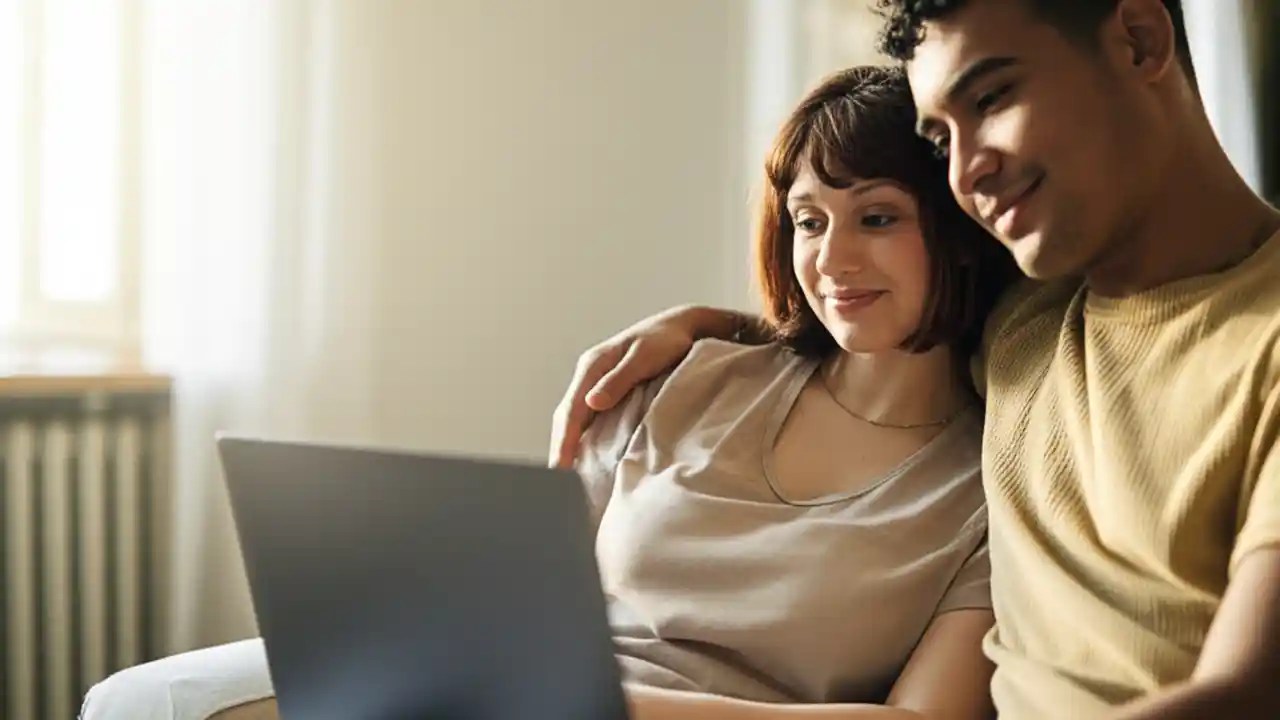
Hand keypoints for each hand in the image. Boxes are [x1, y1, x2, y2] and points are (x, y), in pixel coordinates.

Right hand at [548, 306, 706, 468]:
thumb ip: (619, 379)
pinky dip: (582, 440)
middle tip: (556, 483)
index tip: (561, 468)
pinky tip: (585, 459)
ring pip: (574, 420)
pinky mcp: (607, 393)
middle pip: (566, 418)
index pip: (571, 410)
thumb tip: (593, 403)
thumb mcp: (644, 357)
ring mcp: (596, 385)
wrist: (682, 327)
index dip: (564, 441)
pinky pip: (588, 420)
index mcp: (592, 366)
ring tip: (567, 479)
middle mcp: (589, 376)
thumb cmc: (666, 340)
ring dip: (568, 446)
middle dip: (560, 449)